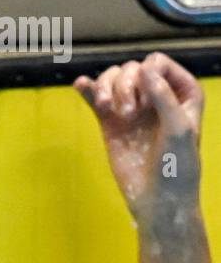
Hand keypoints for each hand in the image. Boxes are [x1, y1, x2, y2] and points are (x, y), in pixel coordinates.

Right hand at [74, 53, 203, 224]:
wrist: (157, 199)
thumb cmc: (178, 167)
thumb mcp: (180, 129)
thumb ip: (164, 97)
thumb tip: (144, 68)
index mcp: (182, 94)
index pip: (159, 63)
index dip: (149, 73)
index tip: (148, 98)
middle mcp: (156, 97)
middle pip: (133, 69)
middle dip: (126, 85)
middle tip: (128, 112)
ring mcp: (132, 109)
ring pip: (113, 79)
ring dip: (106, 89)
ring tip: (107, 109)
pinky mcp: (110, 123)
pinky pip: (95, 98)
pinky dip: (87, 89)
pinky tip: (80, 84)